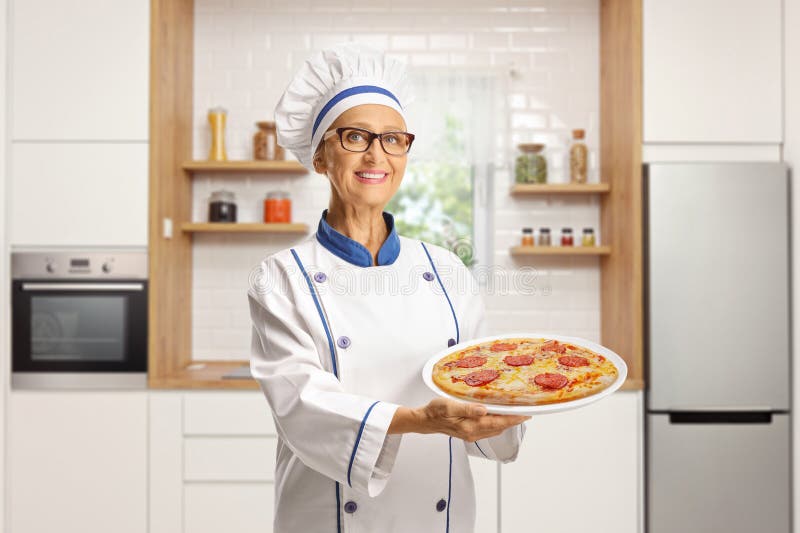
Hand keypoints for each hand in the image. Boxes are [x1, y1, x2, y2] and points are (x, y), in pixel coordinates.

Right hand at [414, 398, 529, 441]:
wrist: (425, 421)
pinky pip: (488, 429)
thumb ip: (467, 409)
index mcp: (470, 426)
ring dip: (506, 423)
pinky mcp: (469, 432)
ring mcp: (471, 434)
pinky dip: (497, 423)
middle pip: (499, 428)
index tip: (525, 414)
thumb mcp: (449, 406)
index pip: (497, 423)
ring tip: (515, 413)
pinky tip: (498, 416)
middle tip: (526, 412)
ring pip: (494, 429)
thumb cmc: (435, 411)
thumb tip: (483, 410)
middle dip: (513, 421)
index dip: (513, 419)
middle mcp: (473, 433)